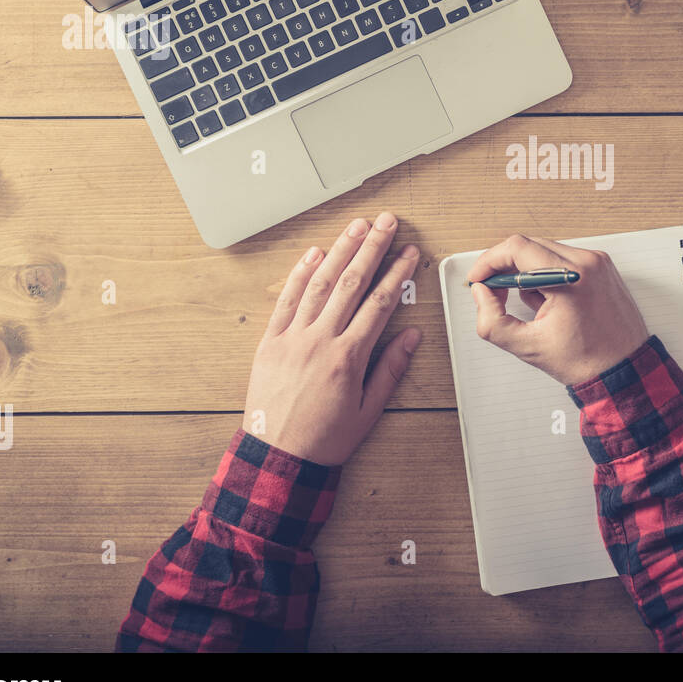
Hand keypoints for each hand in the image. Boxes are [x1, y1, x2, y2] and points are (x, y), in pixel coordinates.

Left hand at [243, 211, 421, 464]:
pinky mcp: (270, 342)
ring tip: (356, 227)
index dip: (397, 273)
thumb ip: (390, 369)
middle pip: (351, 283)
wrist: (277, 458)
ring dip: (339, 251)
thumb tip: (411, 337)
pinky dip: (300, 274)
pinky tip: (313, 254)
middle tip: (386, 222)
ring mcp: (292, 338)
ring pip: (319, 284)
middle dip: (371, 247)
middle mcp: (319, 340)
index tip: (409, 253)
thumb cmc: (324, 439)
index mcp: (348, 358)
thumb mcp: (368, 411)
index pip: (379, 303)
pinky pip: (286, 300)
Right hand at [467, 234, 649, 385]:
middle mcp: (588, 262)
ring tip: (534, 308)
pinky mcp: (602, 267)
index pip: (517, 248)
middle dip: (506, 269)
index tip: (478, 279)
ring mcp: (598, 262)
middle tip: (496, 295)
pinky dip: (547, 277)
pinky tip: (551, 305)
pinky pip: (562, 261)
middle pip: (529, 246)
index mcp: (572, 277)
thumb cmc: (587, 361)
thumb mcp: (528, 347)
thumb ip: (492, 320)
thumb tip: (481, 293)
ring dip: (527, 275)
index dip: (489, 262)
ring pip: (544, 253)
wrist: (626, 370)